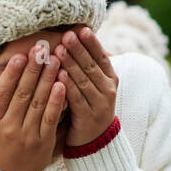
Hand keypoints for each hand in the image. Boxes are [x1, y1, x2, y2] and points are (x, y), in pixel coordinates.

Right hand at [0, 48, 65, 170]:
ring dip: (47, 79)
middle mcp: (9, 128)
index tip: (20, 56)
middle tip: (41, 49)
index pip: (2, 93)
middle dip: (33, 70)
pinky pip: (51, 118)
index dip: (11, 74)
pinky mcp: (44, 142)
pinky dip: (57, 101)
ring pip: (38, 103)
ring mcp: (28, 135)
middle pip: (22, 94)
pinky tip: (62, 84)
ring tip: (54, 60)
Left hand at [54, 26, 117, 146]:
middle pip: (91, 66)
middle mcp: (108, 90)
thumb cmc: (89, 106)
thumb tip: (79, 34)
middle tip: (67, 35)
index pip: (101, 56)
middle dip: (79, 49)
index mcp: (111, 78)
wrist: (95, 142)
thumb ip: (88, 65)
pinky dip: (68, 86)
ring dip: (71, 64)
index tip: (81, 29)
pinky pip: (77, 99)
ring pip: (84, 80)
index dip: (92, 42)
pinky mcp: (88, 118)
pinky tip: (59, 75)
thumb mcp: (94, 84)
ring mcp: (99, 104)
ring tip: (59, 50)